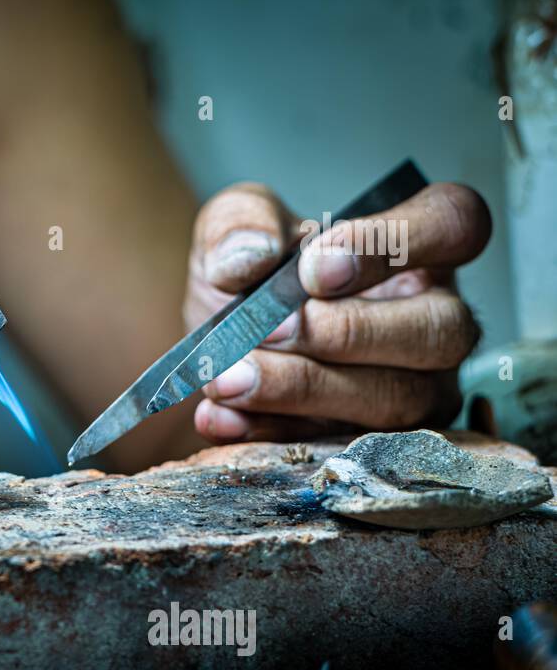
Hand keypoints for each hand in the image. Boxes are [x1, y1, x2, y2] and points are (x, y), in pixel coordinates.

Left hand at [184, 181, 488, 443]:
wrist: (214, 347)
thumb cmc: (250, 276)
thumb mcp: (233, 227)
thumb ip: (240, 222)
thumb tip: (251, 257)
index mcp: (415, 251)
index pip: (456, 223)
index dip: (393, 242)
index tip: (314, 265)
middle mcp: (432, 322)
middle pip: (442, 330)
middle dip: (349, 332)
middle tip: (270, 329)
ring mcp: (415, 391)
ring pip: (396, 400)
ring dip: (304, 389)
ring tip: (229, 378)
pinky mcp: (373, 446)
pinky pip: (340, 447)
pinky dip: (271, 431)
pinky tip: (221, 415)